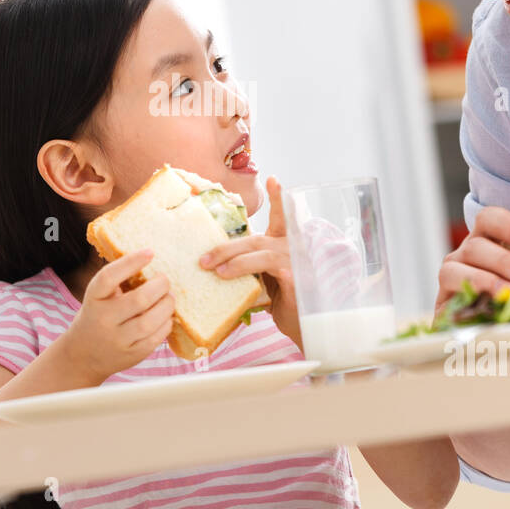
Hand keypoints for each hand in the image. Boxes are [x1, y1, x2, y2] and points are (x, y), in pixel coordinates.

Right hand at [59, 249, 174, 381]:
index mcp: (94, 299)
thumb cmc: (97, 316)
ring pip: (150, 321)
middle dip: (160, 286)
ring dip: (167, 305)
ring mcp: (118, 340)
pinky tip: (165, 316)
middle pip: (139, 300)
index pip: (109, 277)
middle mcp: (103, 320)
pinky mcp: (132, 355)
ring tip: (168, 297)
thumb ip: (119, 281)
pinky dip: (166, 323)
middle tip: (164, 280)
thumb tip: (152, 259)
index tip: (150, 252)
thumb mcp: (98, 297)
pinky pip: (156, 337)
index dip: (131, 262)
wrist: (82, 356)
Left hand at [198, 176, 300, 349]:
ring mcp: (295, 260)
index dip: (279, 199)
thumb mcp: (267, 284)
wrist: (306, 329)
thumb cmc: (286, 304)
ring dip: (232, 259)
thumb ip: (253, 270)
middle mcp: (292, 249)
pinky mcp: (295, 275)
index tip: (274, 178)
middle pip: (257, 239)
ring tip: (212, 269)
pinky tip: (227, 276)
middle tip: (203, 259)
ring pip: (259, 251)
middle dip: (227, 247)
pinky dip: (242, 270)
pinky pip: (264, 267)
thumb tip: (219, 267)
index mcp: (286, 247)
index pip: (284, 218)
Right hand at [436, 206, 509, 310]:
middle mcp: (464, 255)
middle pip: (476, 246)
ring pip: (455, 269)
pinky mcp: (442, 304)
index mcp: (486, 240)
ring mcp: (450, 277)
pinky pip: (448, 297)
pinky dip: (470, 303)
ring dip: (486, 281)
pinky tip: (493, 310)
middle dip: (505, 260)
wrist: (490, 335)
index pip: (488, 219)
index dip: (507, 224)